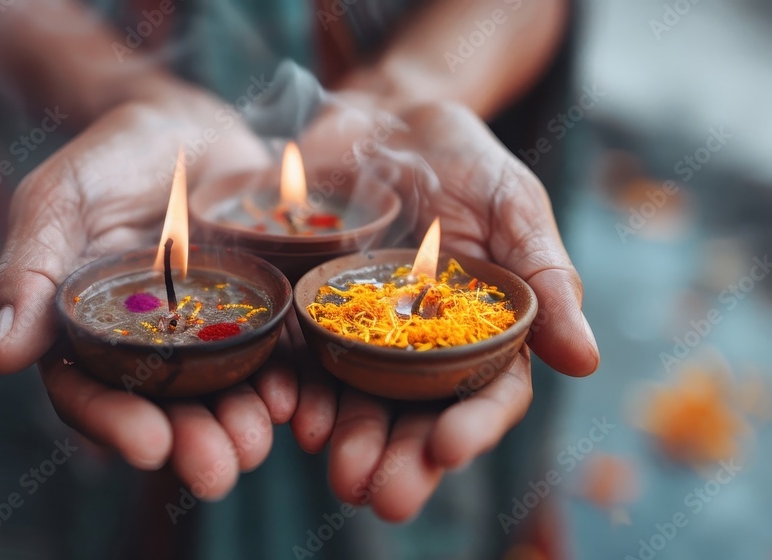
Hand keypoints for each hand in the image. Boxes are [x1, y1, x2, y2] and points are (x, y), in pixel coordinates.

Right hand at [0, 98, 296, 497]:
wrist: (187, 124)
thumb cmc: (110, 156)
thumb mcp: (61, 200)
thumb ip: (32, 271)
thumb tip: (0, 358)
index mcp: (89, 331)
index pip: (91, 391)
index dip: (115, 423)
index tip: (149, 446)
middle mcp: (150, 346)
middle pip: (165, 409)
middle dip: (191, 443)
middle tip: (218, 468)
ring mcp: (211, 332)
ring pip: (224, 394)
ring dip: (242, 426)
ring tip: (261, 441)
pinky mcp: (264, 311)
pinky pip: (280, 357)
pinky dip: (290, 384)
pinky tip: (300, 400)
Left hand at [291, 99, 599, 520]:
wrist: (386, 116)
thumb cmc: (464, 159)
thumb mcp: (514, 205)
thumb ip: (546, 277)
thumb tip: (585, 362)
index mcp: (481, 333)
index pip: (487, 394)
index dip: (473, 427)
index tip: (449, 446)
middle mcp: (420, 347)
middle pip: (417, 416)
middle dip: (402, 460)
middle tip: (380, 495)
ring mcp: (361, 332)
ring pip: (358, 401)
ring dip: (347, 441)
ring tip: (337, 472)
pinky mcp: (309, 309)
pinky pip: (301, 358)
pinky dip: (296, 387)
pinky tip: (287, 410)